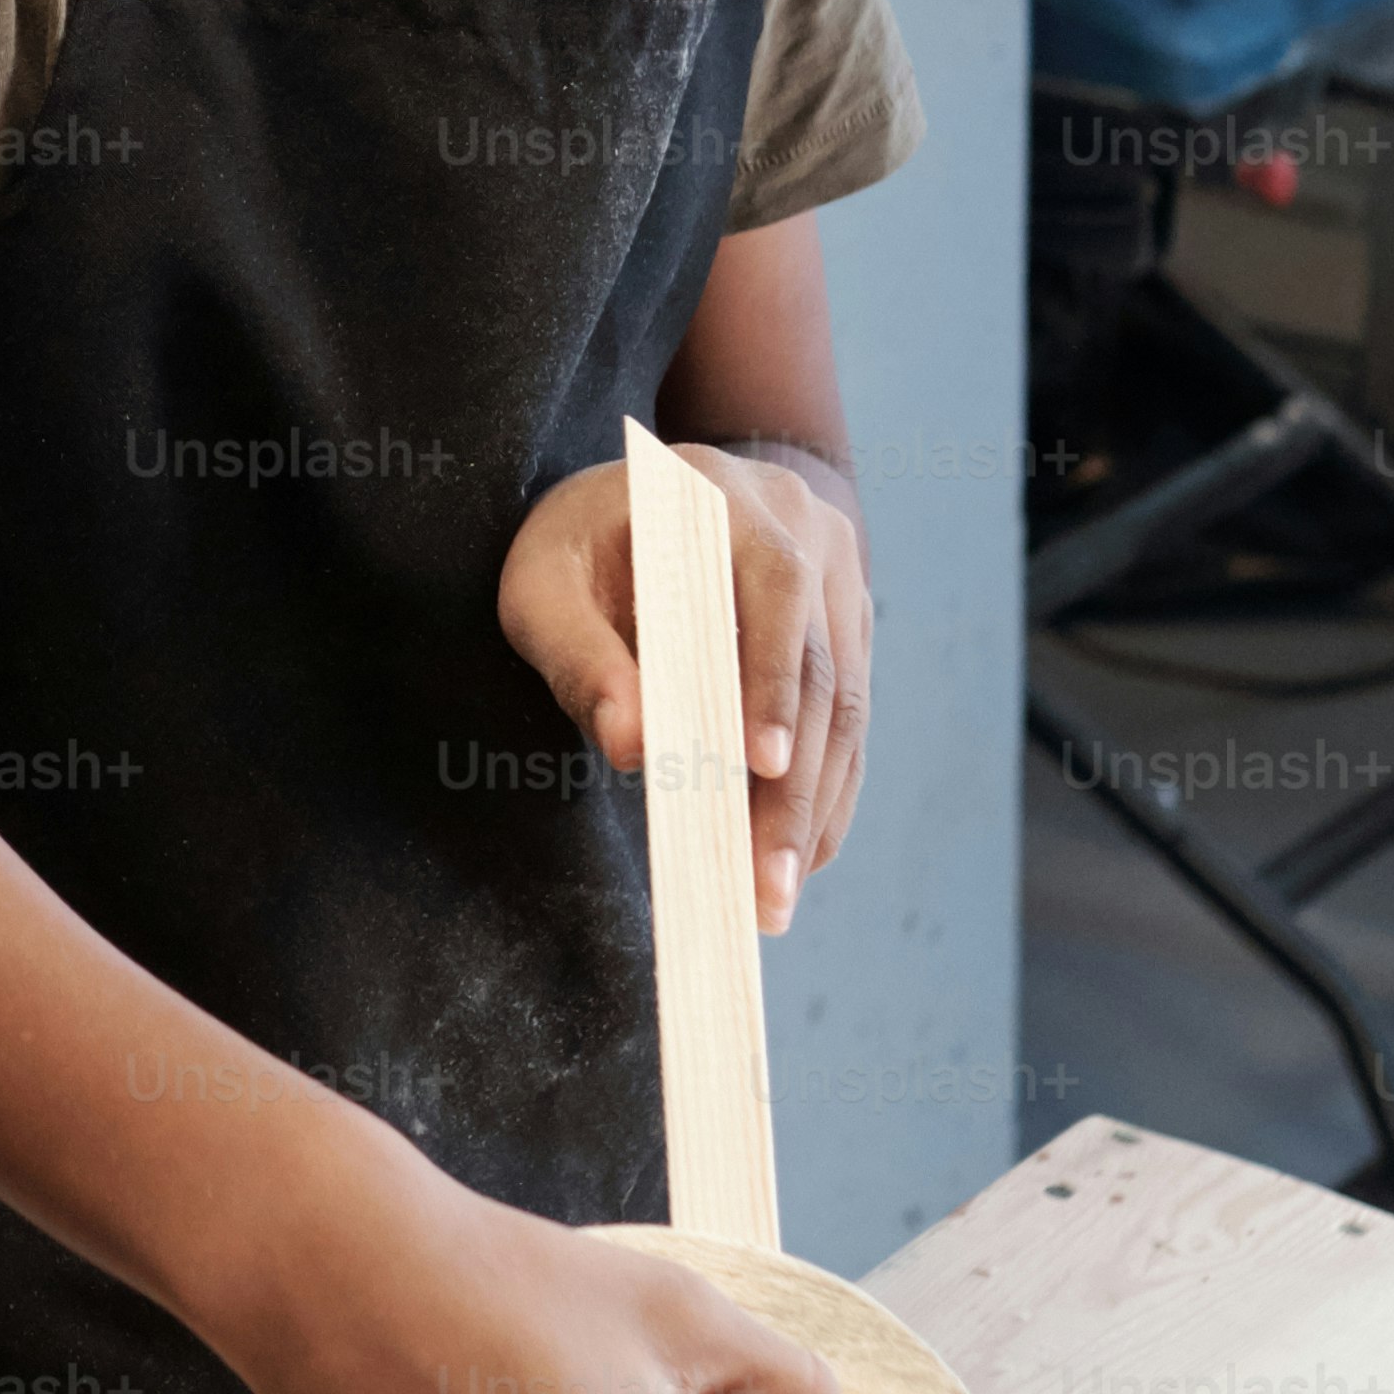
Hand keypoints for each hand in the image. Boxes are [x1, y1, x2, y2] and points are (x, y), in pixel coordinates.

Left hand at [494, 445, 876, 928]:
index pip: (773, 587)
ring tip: (779, 895)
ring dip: (816, 808)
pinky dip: (826, 794)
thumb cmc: (580, 546)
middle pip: (821, 667)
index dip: (772, 679)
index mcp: (726, 500)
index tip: (763, 766)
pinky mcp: (849, 629)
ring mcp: (840, 578)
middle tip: (768, 882)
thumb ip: (578, 656)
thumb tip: (631, 745)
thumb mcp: (543, 585)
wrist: (650, 499)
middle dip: (795, 786)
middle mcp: (803, 529)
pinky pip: (850, 721)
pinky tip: (801, 859)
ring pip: (848, 707)